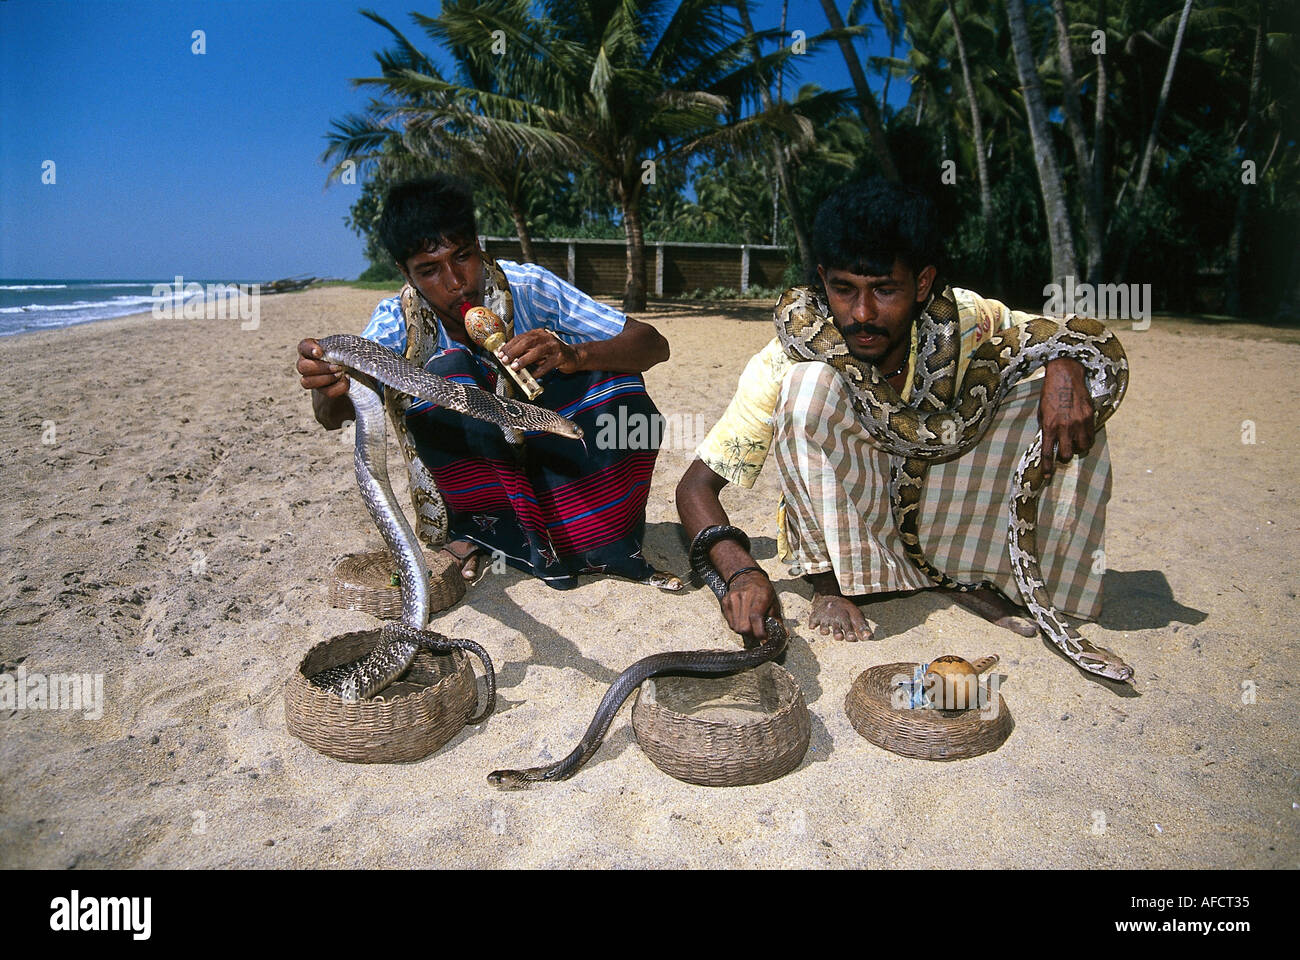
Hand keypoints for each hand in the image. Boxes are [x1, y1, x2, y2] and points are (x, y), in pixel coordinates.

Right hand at [297, 338, 349, 398]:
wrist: (351, 370)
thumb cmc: (344, 353)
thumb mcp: (343, 346)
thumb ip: (340, 347)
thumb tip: (347, 353)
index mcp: (308, 349)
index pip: (303, 346)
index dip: (309, 349)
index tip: (319, 352)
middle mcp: (305, 364)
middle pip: (302, 367)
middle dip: (321, 368)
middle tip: (337, 366)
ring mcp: (310, 379)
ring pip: (308, 382)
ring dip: (327, 378)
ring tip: (341, 374)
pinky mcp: (321, 391)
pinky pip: (326, 392)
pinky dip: (338, 387)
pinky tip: (345, 380)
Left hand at [498, 329, 580, 377]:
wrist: (573, 356)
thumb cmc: (552, 354)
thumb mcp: (537, 350)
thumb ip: (525, 351)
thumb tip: (509, 357)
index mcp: (539, 333)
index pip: (521, 337)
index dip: (509, 345)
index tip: (500, 353)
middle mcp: (547, 337)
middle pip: (528, 342)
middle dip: (514, 351)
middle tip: (505, 360)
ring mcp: (555, 346)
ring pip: (537, 352)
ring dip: (524, 360)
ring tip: (515, 367)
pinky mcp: (561, 357)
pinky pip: (548, 365)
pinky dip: (538, 371)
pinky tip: (532, 375)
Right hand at [721, 568, 782, 640]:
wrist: (746, 576)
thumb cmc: (762, 589)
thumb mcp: (774, 601)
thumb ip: (776, 619)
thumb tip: (782, 634)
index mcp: (760, 595)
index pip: (755, 618)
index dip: (760, 632)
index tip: (764, 637)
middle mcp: (744, 596)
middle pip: (743, 627)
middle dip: (752, 634)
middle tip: (757, 632)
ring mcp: (733, 599)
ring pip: (736, 627)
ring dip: (744, 631)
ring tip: (751, 625)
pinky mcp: (725, 603)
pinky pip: (730, 623)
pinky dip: (737, 626)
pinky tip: (743, 620)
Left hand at [1038, 357, 1093, 478]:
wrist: (1065, 375)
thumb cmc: (1050, 394)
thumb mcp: (1042, 412)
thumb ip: (1046, 428)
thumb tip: (1049, 442)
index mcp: (1049, 425)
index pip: (1047, 453)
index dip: (1047, 467)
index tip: (1046, 476)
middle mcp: (1064, 426)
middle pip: (1066, 454)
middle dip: (1063, 457)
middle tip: (1062, 452)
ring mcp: (1078, 422)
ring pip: (1081, 448)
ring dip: (1077, 448)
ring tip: (1074, 442)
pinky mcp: (1089, 416)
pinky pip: (1091, 436)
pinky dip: (1087, 439)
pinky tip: (1082, 435)